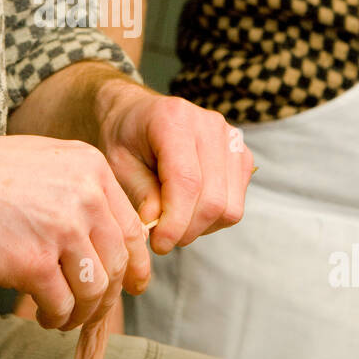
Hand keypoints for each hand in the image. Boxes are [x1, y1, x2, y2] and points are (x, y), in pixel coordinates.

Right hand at [0, 128, 151, 331]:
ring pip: (95, 288)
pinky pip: (62, 304)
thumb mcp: (41, 164)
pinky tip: (44, 317)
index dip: (133, 265)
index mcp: (90, 167)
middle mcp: (84, 195)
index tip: (130, 286)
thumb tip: (104, 241)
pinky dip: (57, 317)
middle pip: (117, 261)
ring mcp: (61, 228)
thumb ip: (77, 192)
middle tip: (89, 310)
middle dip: (106, 295)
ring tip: (63, 317)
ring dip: (82, 312)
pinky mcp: (33, 262)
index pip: (132, 228)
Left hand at [94, 82, 254, 253]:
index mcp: (174, 120)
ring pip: (230, 206)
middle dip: (187, 230)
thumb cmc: (123, 138)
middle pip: (213, 199)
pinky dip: (214, 218)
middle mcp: (209, 125)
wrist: (137, 114)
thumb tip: (157, 223)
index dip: (176, 222)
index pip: (187, 183)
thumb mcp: (116, 164)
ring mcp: (231, 139)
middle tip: (162, 239)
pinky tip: (190, 210)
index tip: (159, 244)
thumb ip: (139, 192)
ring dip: (201, 227)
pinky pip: (236, 203)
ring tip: (175, 223)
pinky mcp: (241, 155)